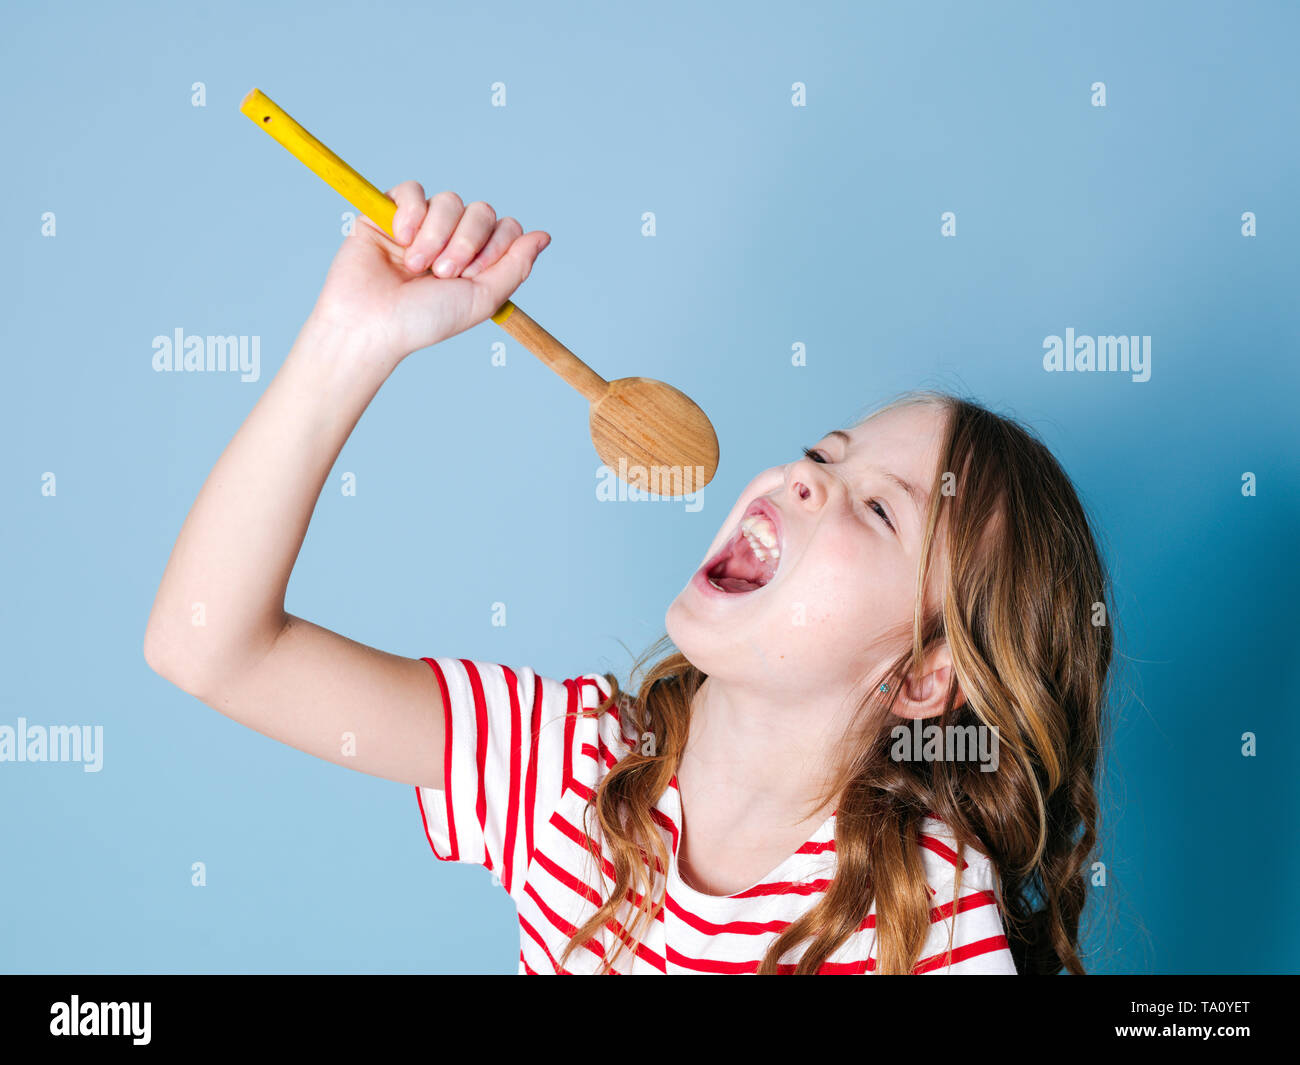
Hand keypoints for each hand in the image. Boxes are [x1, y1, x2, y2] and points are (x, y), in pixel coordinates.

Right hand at [308, 181, 550, 359]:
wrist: (370, 323)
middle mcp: (451, 240)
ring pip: (448, 200)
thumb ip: (516, 267)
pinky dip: (410, 213)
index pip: (505, 228)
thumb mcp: (482, 299)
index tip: (472, 276)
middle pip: (481, 211)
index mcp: (476, 261)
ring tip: (416, 265)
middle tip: (443, 273)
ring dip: (436, 235)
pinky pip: (411, 190)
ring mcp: (420, 225)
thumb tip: (544, 236)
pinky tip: (399, 238)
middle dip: (465, 243)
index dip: (495, 246)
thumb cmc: (423, 320)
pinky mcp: (387, 212)